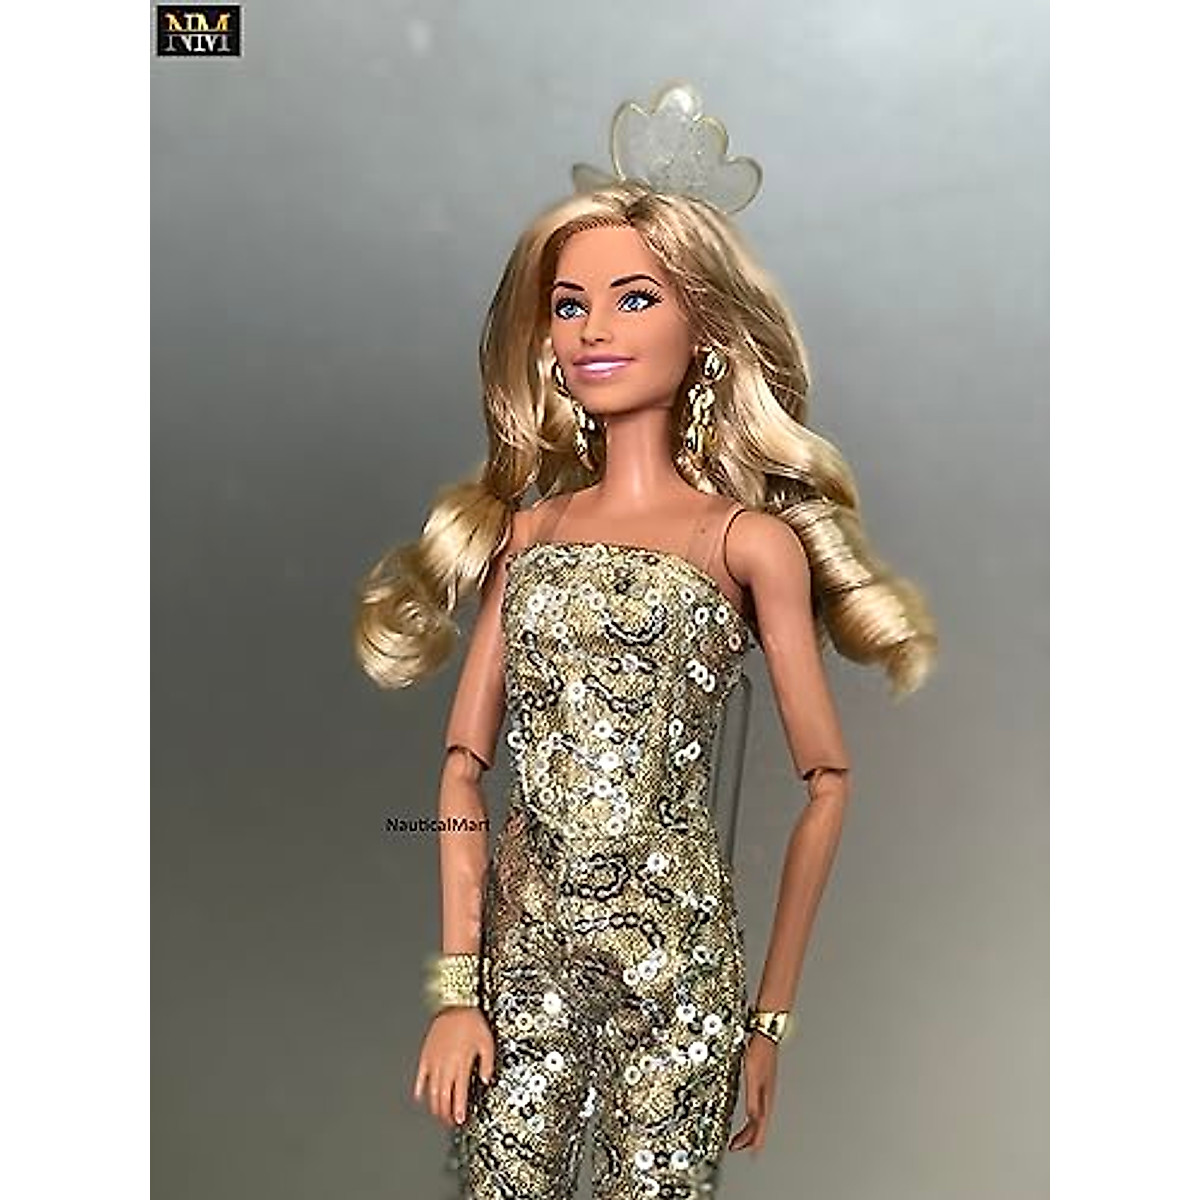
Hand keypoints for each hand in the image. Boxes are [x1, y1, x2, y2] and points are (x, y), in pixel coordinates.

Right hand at [413, 1006, 495, 1126]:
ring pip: (432, 1090)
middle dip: (446, 1112)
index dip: (458, 1110)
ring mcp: (433, 1062)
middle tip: (449, 1122)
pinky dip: (419, 1089)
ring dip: (434, 1105)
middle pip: (443, 1096)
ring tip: (438, 1114)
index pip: (458, 1095)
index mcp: (460, 1065)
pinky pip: (420, 1076)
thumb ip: (488, 1064)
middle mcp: (445, 1066)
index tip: (458, 1120)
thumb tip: (487, 1080)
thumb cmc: (471, 1022)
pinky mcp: (426, 1055)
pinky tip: (420, 1097)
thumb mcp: (487, 1042)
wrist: (454, 1004)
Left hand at [728, 1032, 778, 1152]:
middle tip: (737, 1147)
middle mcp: (766, 1094)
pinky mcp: (760, 1081)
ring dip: (750, 1128)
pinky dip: (752, 1115)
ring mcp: (764, 1088)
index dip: (755, 1140)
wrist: (765, 1032)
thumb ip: (754, 1097)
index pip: (761, 1125)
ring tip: (742, 1137)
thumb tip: (753, 1119)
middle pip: (759, 1123)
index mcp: (766, 1096)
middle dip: (749, 1137)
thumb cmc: (761, 1050)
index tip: (750, 1154)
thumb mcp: (753, 1075)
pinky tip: (749, 1114)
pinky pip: (756, 1105)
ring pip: (758, 1115)